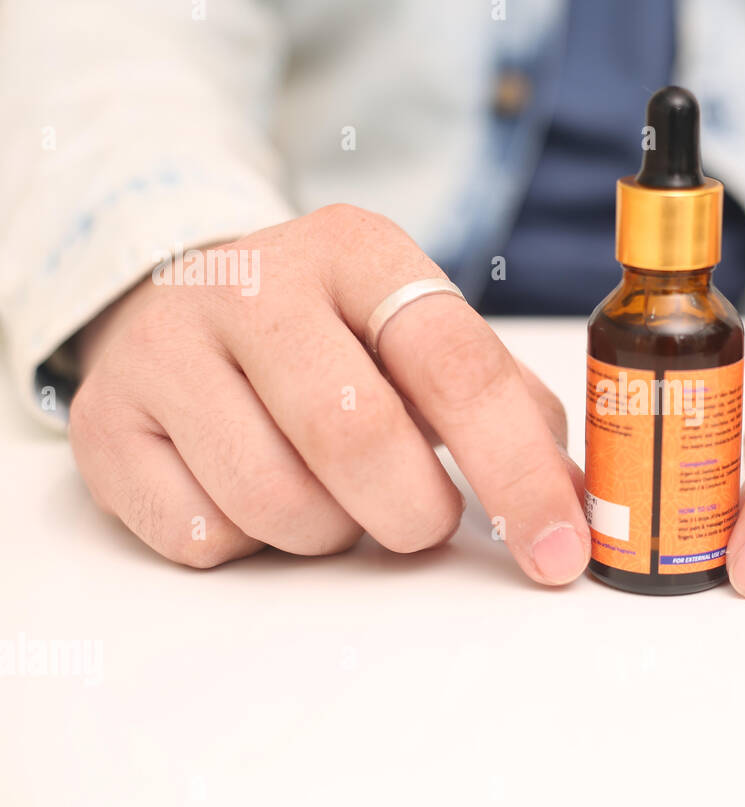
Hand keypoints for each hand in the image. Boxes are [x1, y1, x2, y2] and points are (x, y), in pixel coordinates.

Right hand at [70, 204, 589, 581]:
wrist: (181, 305)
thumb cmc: (330, 338)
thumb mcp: (420, 338)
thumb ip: (504, 406)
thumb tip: (573, 501)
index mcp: (359, 253)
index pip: (459, 369)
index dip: (519, 473)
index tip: (556, 553)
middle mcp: (255, 282)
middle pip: (359, 438)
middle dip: (411, 513)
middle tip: (418, 520)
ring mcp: (168, 346)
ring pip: (277, 502)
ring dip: (328, 530)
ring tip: (325, 489)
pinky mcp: (107, 419)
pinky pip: (203, 533)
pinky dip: (250, 541)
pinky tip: (247, 487)